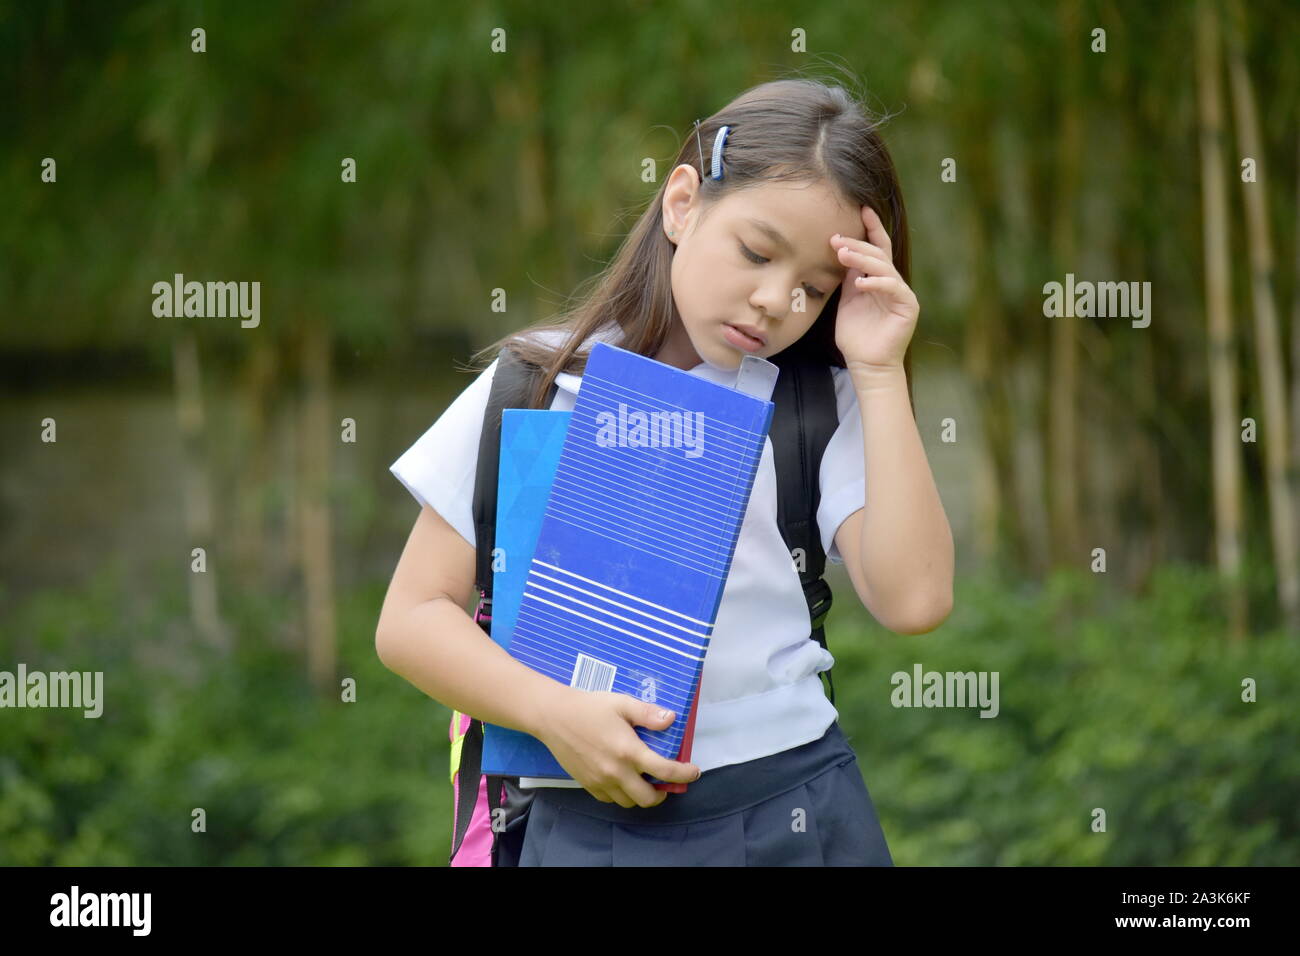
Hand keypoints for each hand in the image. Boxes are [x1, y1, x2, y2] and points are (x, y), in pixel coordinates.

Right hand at [535, 687, 701, 807]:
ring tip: (645, 781)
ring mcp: (600, 781)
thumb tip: (671, 719)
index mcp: (629, 751)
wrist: (553, 717)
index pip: (665, 771)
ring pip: (628, 802)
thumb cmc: (589, 707)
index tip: (693, 772)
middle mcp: (616, 772)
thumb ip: (648, 713)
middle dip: (663, 793)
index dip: (684, 774)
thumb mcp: (622, 703)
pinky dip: (621, 795)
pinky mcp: (587, 784)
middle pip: (648, 798)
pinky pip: (610, 799)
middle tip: (667, 782)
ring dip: (641, 795)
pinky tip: (623, 780)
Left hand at [830, 204, 919, 373]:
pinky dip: (876, 283)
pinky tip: (859, 282)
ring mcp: (901, 294)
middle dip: (858, 243)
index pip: (877, 248)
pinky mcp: (907, 307)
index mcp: (878, 280)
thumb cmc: (855, 336)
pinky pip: (892, 288)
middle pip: (879, 254)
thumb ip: (847, 278)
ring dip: (863, 258)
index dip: (871, 228)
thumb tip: (841, 252)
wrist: (866, 364)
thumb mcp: (847, 301)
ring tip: (842, 254)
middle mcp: (892, 283)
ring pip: (885, 267)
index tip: (860, 209)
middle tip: (836, 238)